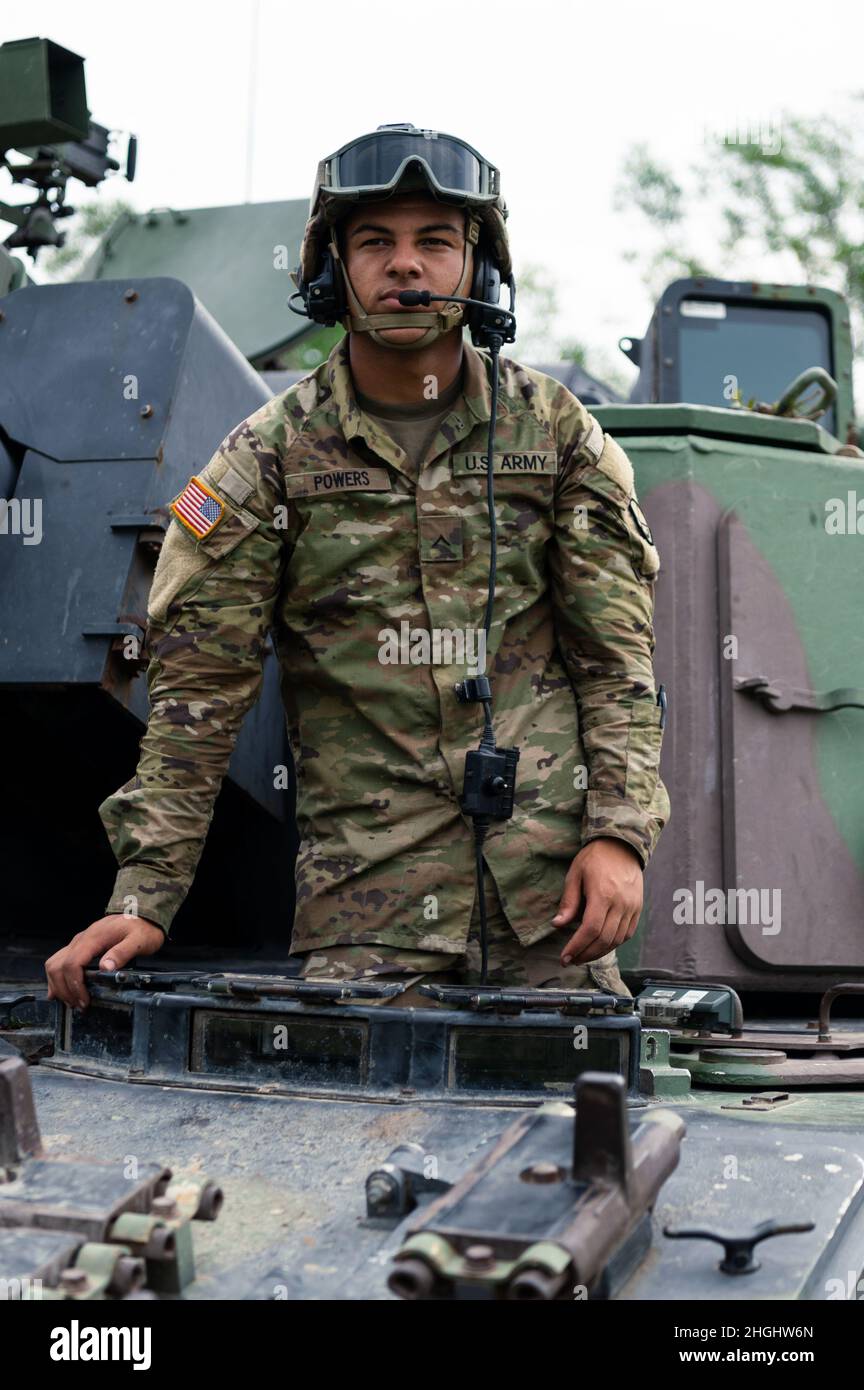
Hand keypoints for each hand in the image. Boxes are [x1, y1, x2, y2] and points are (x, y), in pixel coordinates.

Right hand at [45, 915, 165, 1010]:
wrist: (142, 916)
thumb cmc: (142, 928)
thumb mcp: (139, 941)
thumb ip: (122, 953)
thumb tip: (105, 968)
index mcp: (93, 937)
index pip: (72, 963)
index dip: (75, 985)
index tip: (84, 1000)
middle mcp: (80, 939)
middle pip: (58, 966)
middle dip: (65, 989)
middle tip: (78, 1005)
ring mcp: (78, 943)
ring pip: (54, 964)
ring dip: (58, 985)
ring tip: (71, 1001)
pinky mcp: (79, 947)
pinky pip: (59, 962)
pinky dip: (56, 978)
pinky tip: (60, 990)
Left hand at [552, 839, 642, 965]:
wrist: (622, 845)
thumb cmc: (594, 858)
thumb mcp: (575, 874)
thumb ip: (569, 902)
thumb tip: (557, 925)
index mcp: (603, 894)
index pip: (590, 929)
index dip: (577, 947)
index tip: (565, 957)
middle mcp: (621, 903)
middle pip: (604, 939)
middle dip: (585, 954)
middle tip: (570, 961)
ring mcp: (632, 907)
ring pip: (617, 940)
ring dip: (599, 952)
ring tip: (583, 956)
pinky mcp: (638, 908)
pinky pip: (627, 934)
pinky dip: (613, 944)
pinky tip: (600, 946)